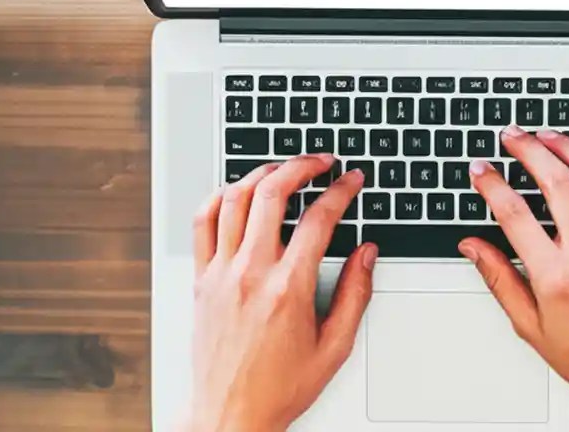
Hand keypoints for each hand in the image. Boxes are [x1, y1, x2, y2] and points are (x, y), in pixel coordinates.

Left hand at [183, 154, 375, 431]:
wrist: (230, 415)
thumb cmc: (279, 387)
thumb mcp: (335, 346)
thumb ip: (355, 294)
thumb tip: (367, 254)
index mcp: (288, 289)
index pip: (319, 219)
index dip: (341, 191)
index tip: (351, 181)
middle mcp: (250, 274)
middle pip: (272, 194)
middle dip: (301, 166)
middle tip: (320, 161)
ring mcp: (220, 274)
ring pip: (234, 200)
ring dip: (262, 174)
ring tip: (283, 168)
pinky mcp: (201, 281)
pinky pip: (202, 223)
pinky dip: (219, 198)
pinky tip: (236, 193)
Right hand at [459, 122, 568, 431]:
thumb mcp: (532, 327)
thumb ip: (500, 280)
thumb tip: (473, 247)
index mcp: (556, 276)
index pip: (514, 214)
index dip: (492, 185)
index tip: (481, 170)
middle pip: (554, 181)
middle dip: (527, 149)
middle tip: (511, 135)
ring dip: (568, 145)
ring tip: (547, 133)